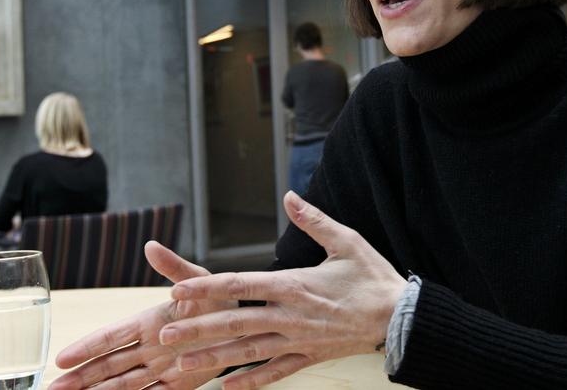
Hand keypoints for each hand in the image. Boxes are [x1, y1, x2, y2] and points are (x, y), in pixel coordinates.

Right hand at [49, 241, 234, 389]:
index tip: (62, 359)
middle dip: (81, 377)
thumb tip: (150, 246)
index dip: (86, 347)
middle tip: (52, 389)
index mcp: (148, 321)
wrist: (243, 318)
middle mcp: (149, 347)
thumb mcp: (196, 278)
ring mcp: (161, 367)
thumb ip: (173, 266)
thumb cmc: (217, 295)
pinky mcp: (178, 383)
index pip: (110, 337)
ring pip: (122, 384)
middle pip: (108, 365)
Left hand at [158, 191, 406, 389]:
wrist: (401, 318)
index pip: (241, 285)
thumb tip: (290, 195)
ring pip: (248, 352)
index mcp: (294, 284)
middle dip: (197, 328)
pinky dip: (250, 381)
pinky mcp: (309, 357)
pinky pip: (275, 372)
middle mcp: (291, 315)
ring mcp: (299, 340)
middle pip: (235, 322)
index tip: (178, 290)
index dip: (207, 289)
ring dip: (213, 358)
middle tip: (164, 335)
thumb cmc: (373, 277)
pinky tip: (227, 387)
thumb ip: (314, 220)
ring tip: (180, 365)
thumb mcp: (346, 241)